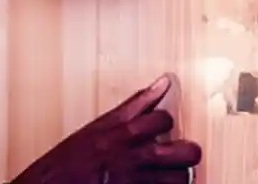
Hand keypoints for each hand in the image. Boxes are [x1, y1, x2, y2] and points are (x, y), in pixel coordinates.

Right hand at [10, 74, 201, 183]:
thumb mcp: (99, 127)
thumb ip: (135, 105)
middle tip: (181, 156)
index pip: (165, 120)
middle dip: (187, 154)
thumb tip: (164, 83)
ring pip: (179, 180)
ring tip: (170, 176)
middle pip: (184, 153)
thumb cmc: (69, 160)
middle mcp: (131, 160)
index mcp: (122, 135)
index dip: (167, 122)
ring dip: (178, 178)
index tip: (162, 128)